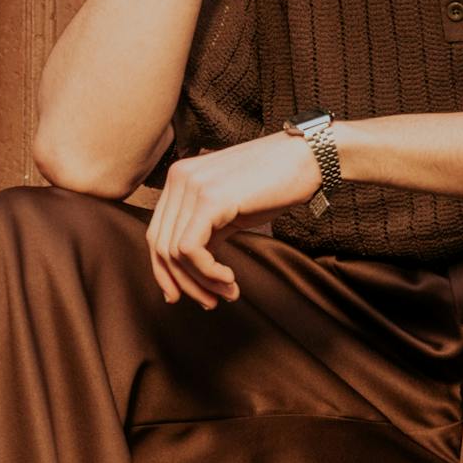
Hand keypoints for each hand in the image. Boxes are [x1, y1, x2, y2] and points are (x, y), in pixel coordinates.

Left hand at [145, 133, 321, 308]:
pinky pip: (190, 249)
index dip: (165, 271)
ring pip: (174, 252)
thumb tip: (189, 270)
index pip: (156, 234)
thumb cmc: (273, 184)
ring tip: (228, 292)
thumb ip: (205, 233)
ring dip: (201, 282)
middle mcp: (179, 178)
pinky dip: (207, 272)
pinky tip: (229, 278)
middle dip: (183, 282)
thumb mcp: (229, 211)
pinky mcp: (209, 198)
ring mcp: (192, 186)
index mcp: (179, 179)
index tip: (180, 296)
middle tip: (210, 302)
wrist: (306, 160)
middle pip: (160, 246)